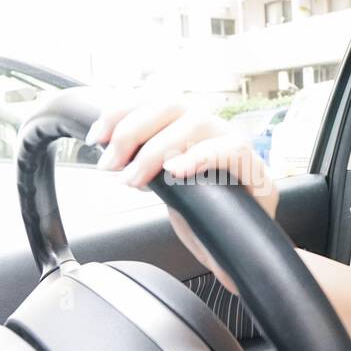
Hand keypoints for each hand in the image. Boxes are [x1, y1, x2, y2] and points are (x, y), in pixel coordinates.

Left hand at [85, 88, 279, 293]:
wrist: (236, 250)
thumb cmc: (203, 216)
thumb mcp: (164, 187)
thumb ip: (146, 166)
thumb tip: (114, 158)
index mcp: (189, 126)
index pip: (154, 100)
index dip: (122, 111)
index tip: (95, 137)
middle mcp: (213, 128)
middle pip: (171, 103)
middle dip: (132, 130)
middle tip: (109, 164)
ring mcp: (235, 145)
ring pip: (197, 121)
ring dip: (156, 149)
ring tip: (134, 179)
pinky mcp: (254, 170)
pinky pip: (231, 150)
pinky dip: (199, 156)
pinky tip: (175, 171)